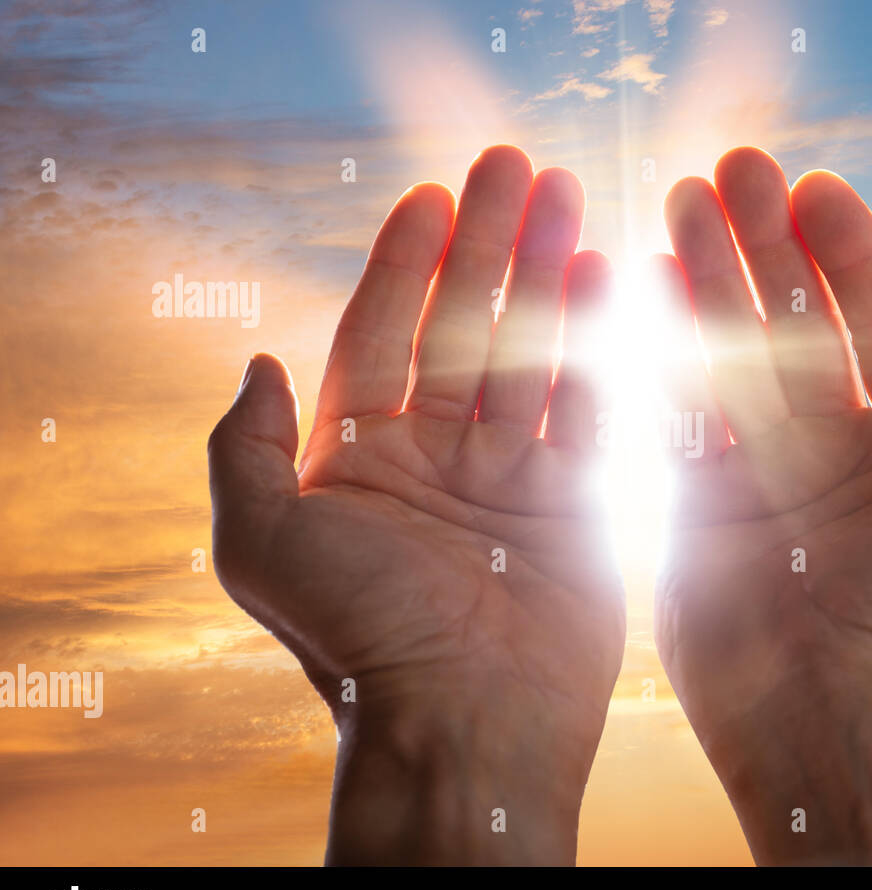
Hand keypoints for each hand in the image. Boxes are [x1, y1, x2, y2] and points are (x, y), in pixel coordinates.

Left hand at [207, 146, 623, 864]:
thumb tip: (255, 361)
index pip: (380, 334)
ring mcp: (506, 478)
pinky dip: (596, 344)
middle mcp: (431, 460)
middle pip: (461, 326)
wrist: (467, 722)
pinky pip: (586, 407)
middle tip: (515, 163)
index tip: (429, 193)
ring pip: (528, 352)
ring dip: (545, 274)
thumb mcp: (261, 544)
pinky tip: (603, 277)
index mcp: (357, 461)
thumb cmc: (360, 640)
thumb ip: (246, 448)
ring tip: (565, 198)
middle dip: (486, 243)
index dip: (402, 261)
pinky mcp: (571, 504)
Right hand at [652, 148, 871, 863]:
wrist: (831, 718)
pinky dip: (664, 344)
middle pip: (799, 319)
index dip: (849, 248)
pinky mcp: (703, 499)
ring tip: (680, 200)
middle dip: (766, 242)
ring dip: (709, 273)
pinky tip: (645, 283)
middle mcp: (841, 445)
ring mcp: (768, 469)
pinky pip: (681, 404)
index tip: (814, 184)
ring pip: (734, 348)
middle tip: (733, 168)